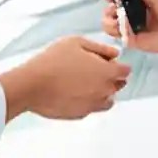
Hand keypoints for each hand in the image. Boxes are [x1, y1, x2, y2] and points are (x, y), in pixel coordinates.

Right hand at [3, 36, 130, 119]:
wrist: (32, 86)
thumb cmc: (53, 61)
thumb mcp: (77, 42)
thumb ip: (100, 48)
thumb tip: (114, 53)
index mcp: (106, 72)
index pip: (125, 71)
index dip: (119, 65)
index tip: (110, 62)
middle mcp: (104, 91)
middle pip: (118, 86)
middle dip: (112, 78)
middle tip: (94, 70)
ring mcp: (93, 105)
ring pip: (107, 100)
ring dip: (102, 92)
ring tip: (84, 83)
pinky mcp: (80, 115)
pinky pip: (91, 107)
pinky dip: (88, 101)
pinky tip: (74, 92)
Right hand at [100, 0, 157, 80]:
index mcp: (137, 0)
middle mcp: (130, 13)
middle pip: (109, 7)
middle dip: (109, 6)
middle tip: (116, 6)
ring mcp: (128, 27)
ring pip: (107, 21)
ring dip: (109, 18)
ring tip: (119, 18)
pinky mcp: (129, 39)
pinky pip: (115, 34)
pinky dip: (117, 29)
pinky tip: (126, 28)